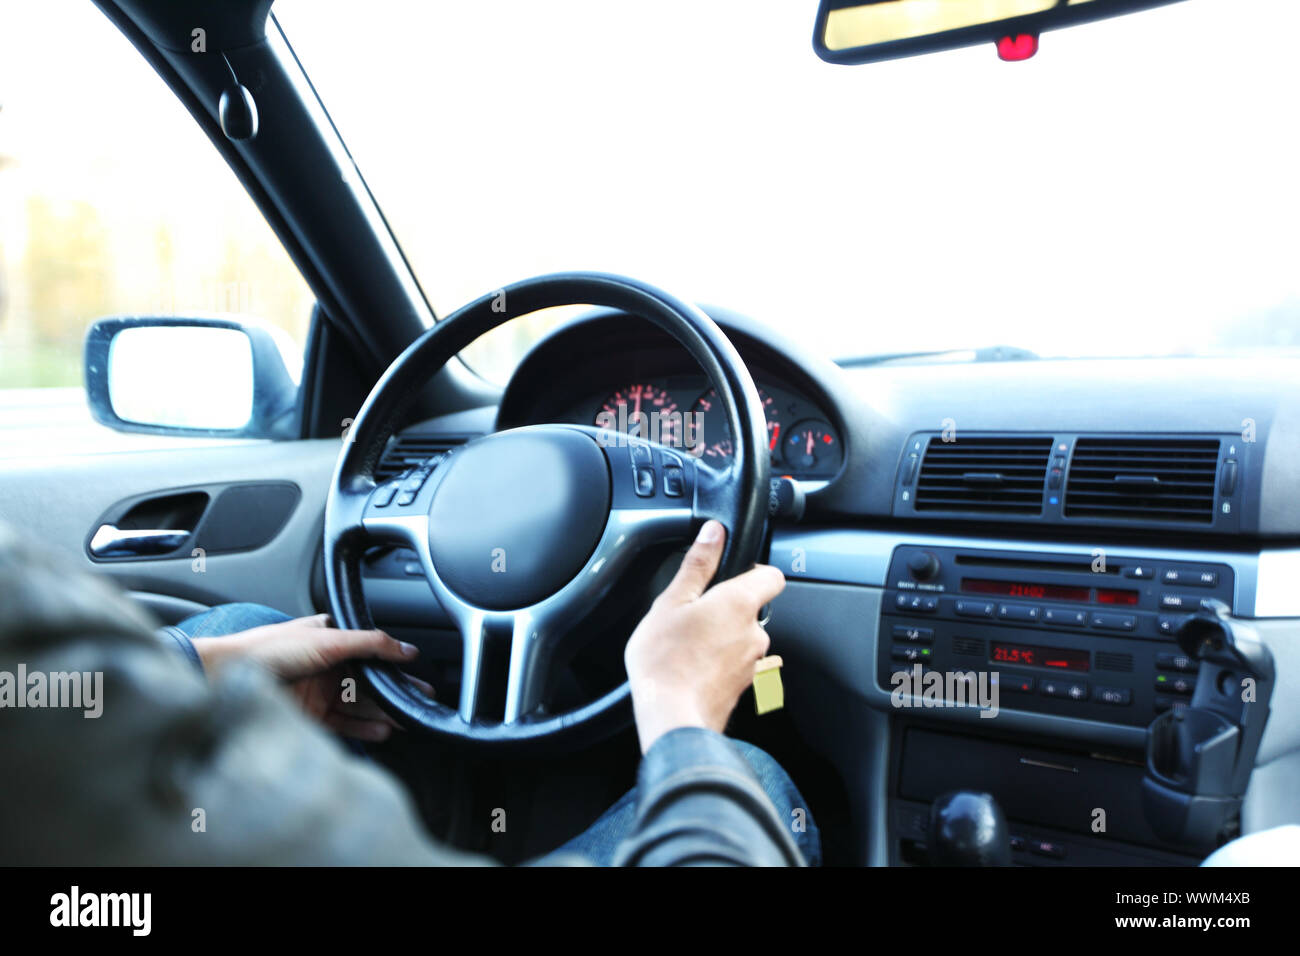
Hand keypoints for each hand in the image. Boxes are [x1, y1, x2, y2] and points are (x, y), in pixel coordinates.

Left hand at [193, 614, 427, 741]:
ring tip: (406, 718)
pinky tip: (382, 730)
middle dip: (395, 690)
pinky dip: (364, 727)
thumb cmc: (266, 651)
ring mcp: (319, 691)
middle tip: (420, 699)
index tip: (415, 672)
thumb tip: (405, 649)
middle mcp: (326, 665)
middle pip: (369, 680)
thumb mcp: (326, 638)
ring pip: (360, 703)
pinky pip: (345, 722)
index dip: (393, 662)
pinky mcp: (311, 715)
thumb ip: (369, 644)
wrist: (225, 678)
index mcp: (330, 639)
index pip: (370, 651)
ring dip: (383, 711)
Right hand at [624, 520, 785, 753]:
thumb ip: (698, 564)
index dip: (754, 570)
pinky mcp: (747, 687)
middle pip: (753, 609)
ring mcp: (754, 662)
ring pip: (745, 639)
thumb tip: (714, 532)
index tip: (732, 573)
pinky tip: (698, 669)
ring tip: (690, 646)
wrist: (672, 718)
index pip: (772, 575)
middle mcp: (755, 632)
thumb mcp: (671, 602)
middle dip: (728, 609)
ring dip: (725, 638)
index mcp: (740, 603)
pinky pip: (740, 666)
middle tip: (694, 616)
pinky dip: (724, 664)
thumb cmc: (665, 662)